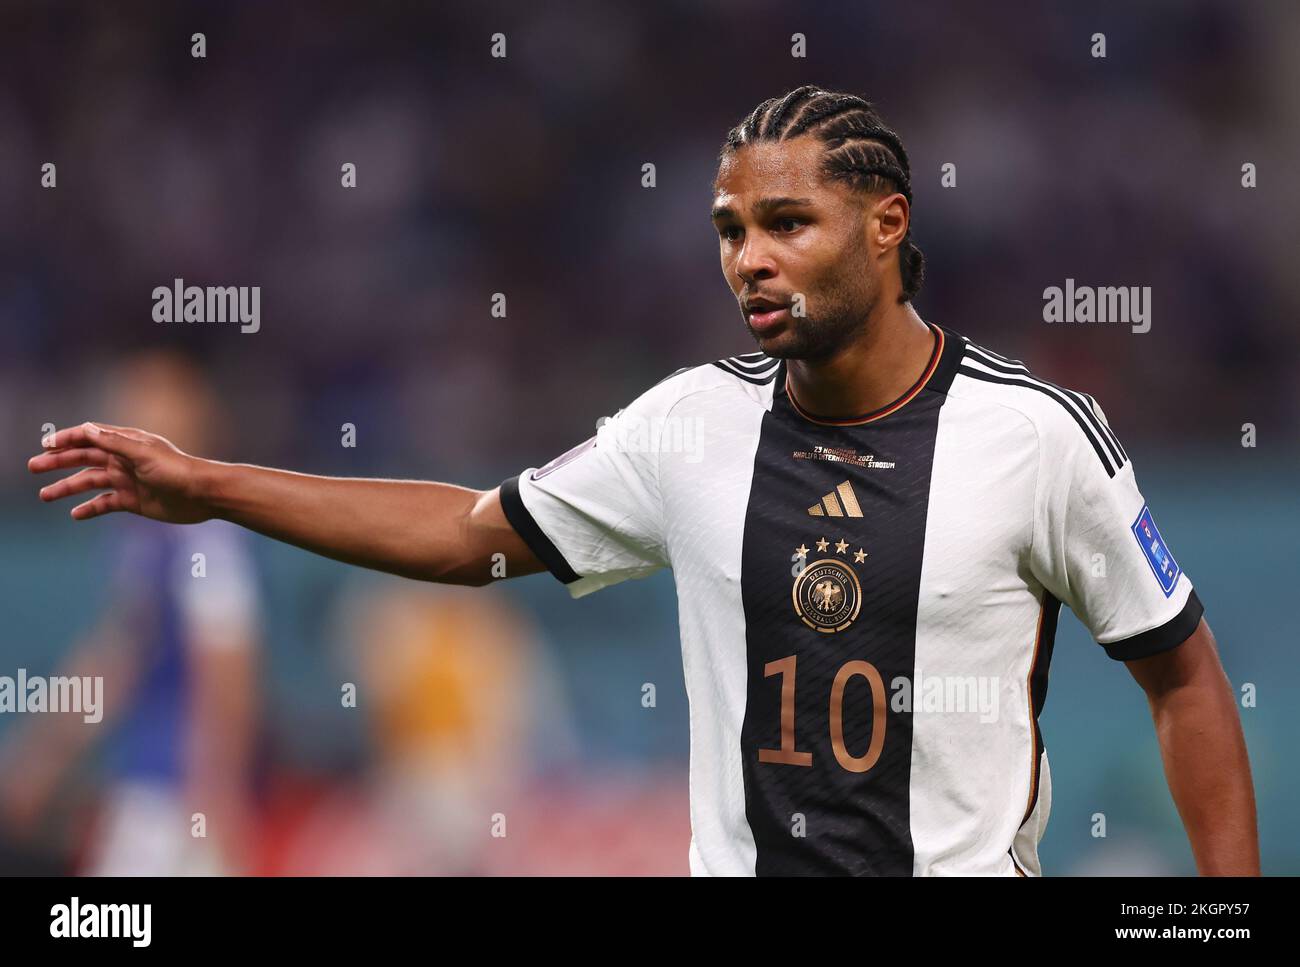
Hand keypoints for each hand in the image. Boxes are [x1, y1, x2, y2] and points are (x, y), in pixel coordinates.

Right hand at [29, 422, 213, 522]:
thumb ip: (115, 443)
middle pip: (84, 458)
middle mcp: (124, 460)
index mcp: (126, 443)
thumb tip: (86, 429)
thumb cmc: (177, 470)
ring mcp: (127, 480)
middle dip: (58, 462)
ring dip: (67, 487)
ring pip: (90, 482)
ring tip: (45, 495)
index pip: (90, 436)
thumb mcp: (144, 454)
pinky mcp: (133, 501)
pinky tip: (75, 514)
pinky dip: (90, 508)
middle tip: (33, 467)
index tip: (45, 445)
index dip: (67, 439)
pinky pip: (105, 503)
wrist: (204, 495)